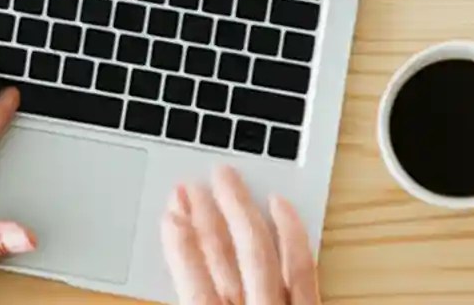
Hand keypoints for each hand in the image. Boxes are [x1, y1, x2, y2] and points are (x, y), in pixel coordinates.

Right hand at [162, 165, 319, 304]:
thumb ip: (194, 300)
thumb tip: (183, 271)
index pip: (197, 293)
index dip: (181, 251)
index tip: (170, 216)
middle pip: (229, 261)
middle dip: (207, 218)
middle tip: (190, 185)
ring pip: (262, 253)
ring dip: (240, 211)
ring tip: (225, 180)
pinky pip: (303, 266)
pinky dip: (291, 231)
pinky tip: (279, 204)